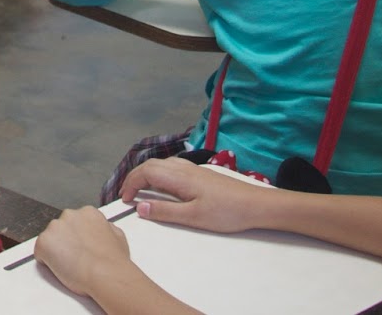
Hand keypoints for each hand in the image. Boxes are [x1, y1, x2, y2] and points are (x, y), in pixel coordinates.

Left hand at [34, 209, 130, 297]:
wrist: (105, 274)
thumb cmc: (113, 261)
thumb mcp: (118, 236)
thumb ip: (106, 228)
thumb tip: (103, 230)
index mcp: (87, 213)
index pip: (75, 222)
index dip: (78, 237)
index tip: (82, 247)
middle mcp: (69, 215)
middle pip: (61, 229)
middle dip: (66, 242)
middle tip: (77, 257)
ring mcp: (54, 228)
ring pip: (50, 240)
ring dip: (56, 251)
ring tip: (71, 264)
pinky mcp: (43, 243)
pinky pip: (40, 253)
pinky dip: (46, 261)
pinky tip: (61, 268)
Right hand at [115, 157, 266, 234]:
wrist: (257, 204)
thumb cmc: (226, 212)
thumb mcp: (193, 217)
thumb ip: (165, 211)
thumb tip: (140, 207)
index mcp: (179, 177)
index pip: (145, 172)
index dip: (130, 184)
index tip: (125, 200)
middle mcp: (183, 167)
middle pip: (151, 165)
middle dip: (135, 177)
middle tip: (128, 195)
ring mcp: (193, 168)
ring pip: (162, 164)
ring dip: (147, 174)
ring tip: (142, 190)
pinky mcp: (201, 173)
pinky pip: (172, 166)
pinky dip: (159, 174)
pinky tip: (165, 186)